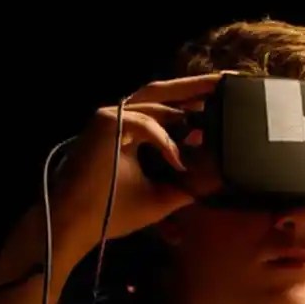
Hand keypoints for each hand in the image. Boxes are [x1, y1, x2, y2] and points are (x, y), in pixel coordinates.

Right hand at [47, 72, 228, 257]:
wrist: (76, 223)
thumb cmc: (112, 211)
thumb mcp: (163, 195)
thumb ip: (189, 184)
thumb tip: (221, 178)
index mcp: (134, 131)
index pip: (169, 108)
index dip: (195, 100)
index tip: (224, 97)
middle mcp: (123, 119)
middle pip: (164, 93)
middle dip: (197, 86)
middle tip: (229, 80)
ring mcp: (112, 117)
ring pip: (156, 100)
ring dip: (187, 100)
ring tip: (217, 100)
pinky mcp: (105, 123)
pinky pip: (144, 123)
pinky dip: (163, 140)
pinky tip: (176, 159)